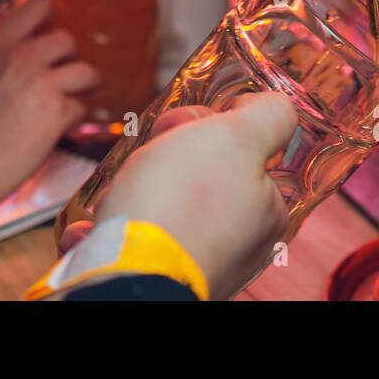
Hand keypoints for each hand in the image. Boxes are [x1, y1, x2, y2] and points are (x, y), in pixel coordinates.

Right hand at [0, 0, 97, 202]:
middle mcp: (19, 56)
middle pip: (67, 40)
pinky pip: (81, 107)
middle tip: (62, 74)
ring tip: (76, 95)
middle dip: (68, 58)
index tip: (51, 32)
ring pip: (86, 71)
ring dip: (84, 85)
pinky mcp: (56, 112)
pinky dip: (73, 118)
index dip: (51, 19)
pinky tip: (61, 127)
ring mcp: (40, 83)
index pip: (38, 7)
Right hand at [63, 92, 296, 298]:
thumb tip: (272, 105)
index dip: (209, 130)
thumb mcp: (238, 137)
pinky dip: (115, 224)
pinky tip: (106, 223)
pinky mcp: (158, 273)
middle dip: (167, 158)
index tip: (183, 128)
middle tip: (149, 161)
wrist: (129, 272)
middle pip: (201, 175)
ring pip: (165, 203)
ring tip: (124, 195)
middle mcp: (240, 244)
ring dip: (137, 189)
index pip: (244, 152)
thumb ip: (268, 115)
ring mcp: (199, 261)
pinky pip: (134, 234)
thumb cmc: (181, 204)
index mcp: (266, 212)